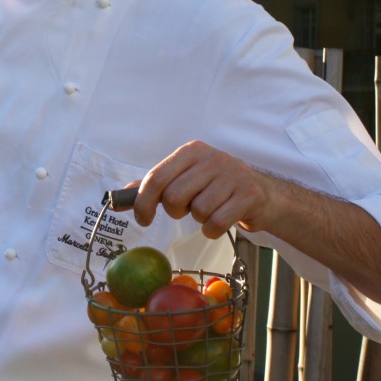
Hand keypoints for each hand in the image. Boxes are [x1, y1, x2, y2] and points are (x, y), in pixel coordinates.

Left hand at [129, 141, 280, 237]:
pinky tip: (221, 220)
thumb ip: (154, 187)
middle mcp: (212, 157)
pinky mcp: (249, 194)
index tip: (142, 218)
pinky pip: (217, 223)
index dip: (143, 202)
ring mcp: (233, 174)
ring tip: (210, 209)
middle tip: (186, 210)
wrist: (263, 196)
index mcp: (191, 151)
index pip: (157, 177)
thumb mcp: (186, 179)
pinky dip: (214, 230)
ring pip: (197, 211)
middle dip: (176, 211)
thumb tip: (118, 199)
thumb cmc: (216, 188)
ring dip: (199, 219)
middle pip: (174, 196)